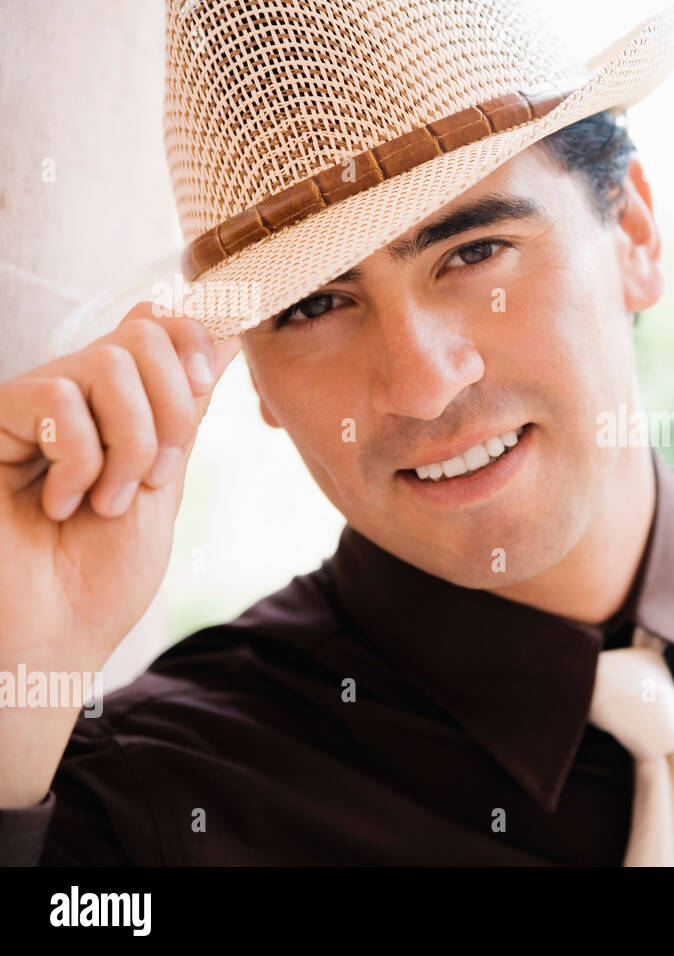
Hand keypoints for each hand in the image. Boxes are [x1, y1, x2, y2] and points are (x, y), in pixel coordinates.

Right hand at [0, 302, 240, 805]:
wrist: (52, 639)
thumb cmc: (101, 577)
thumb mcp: (164, 484)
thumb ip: (187, 411)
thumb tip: (229, 336)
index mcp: (114, 409)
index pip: (158, 325)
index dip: (192, 341)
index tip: (205, 388)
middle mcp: (70, 398)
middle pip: (143, 336)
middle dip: (171, 412)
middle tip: (150, 479)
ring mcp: (27, 409)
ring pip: (108, 363)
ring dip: (131, 445)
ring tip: (105, 502)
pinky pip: (56, 399)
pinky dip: (79, 459)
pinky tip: (58, 503)